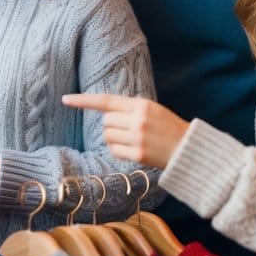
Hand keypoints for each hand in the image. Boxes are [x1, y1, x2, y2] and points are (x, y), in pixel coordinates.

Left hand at [62, 93, 189, 168]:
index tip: (66, 100)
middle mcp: (138, 119)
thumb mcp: (153, 110)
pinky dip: (119, 151)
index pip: (106, 100)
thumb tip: (105, 111)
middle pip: (105, 122)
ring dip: (115, 140)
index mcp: (141, 105)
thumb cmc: (168, 128)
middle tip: (128, 131)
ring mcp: (138, 138)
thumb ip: (131, 108)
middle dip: (112, 126)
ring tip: (132, 141)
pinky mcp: (138, 155)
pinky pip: (114, 151)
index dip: (84, 100)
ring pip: (107, 137)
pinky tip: (133, 151)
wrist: (189, 149)